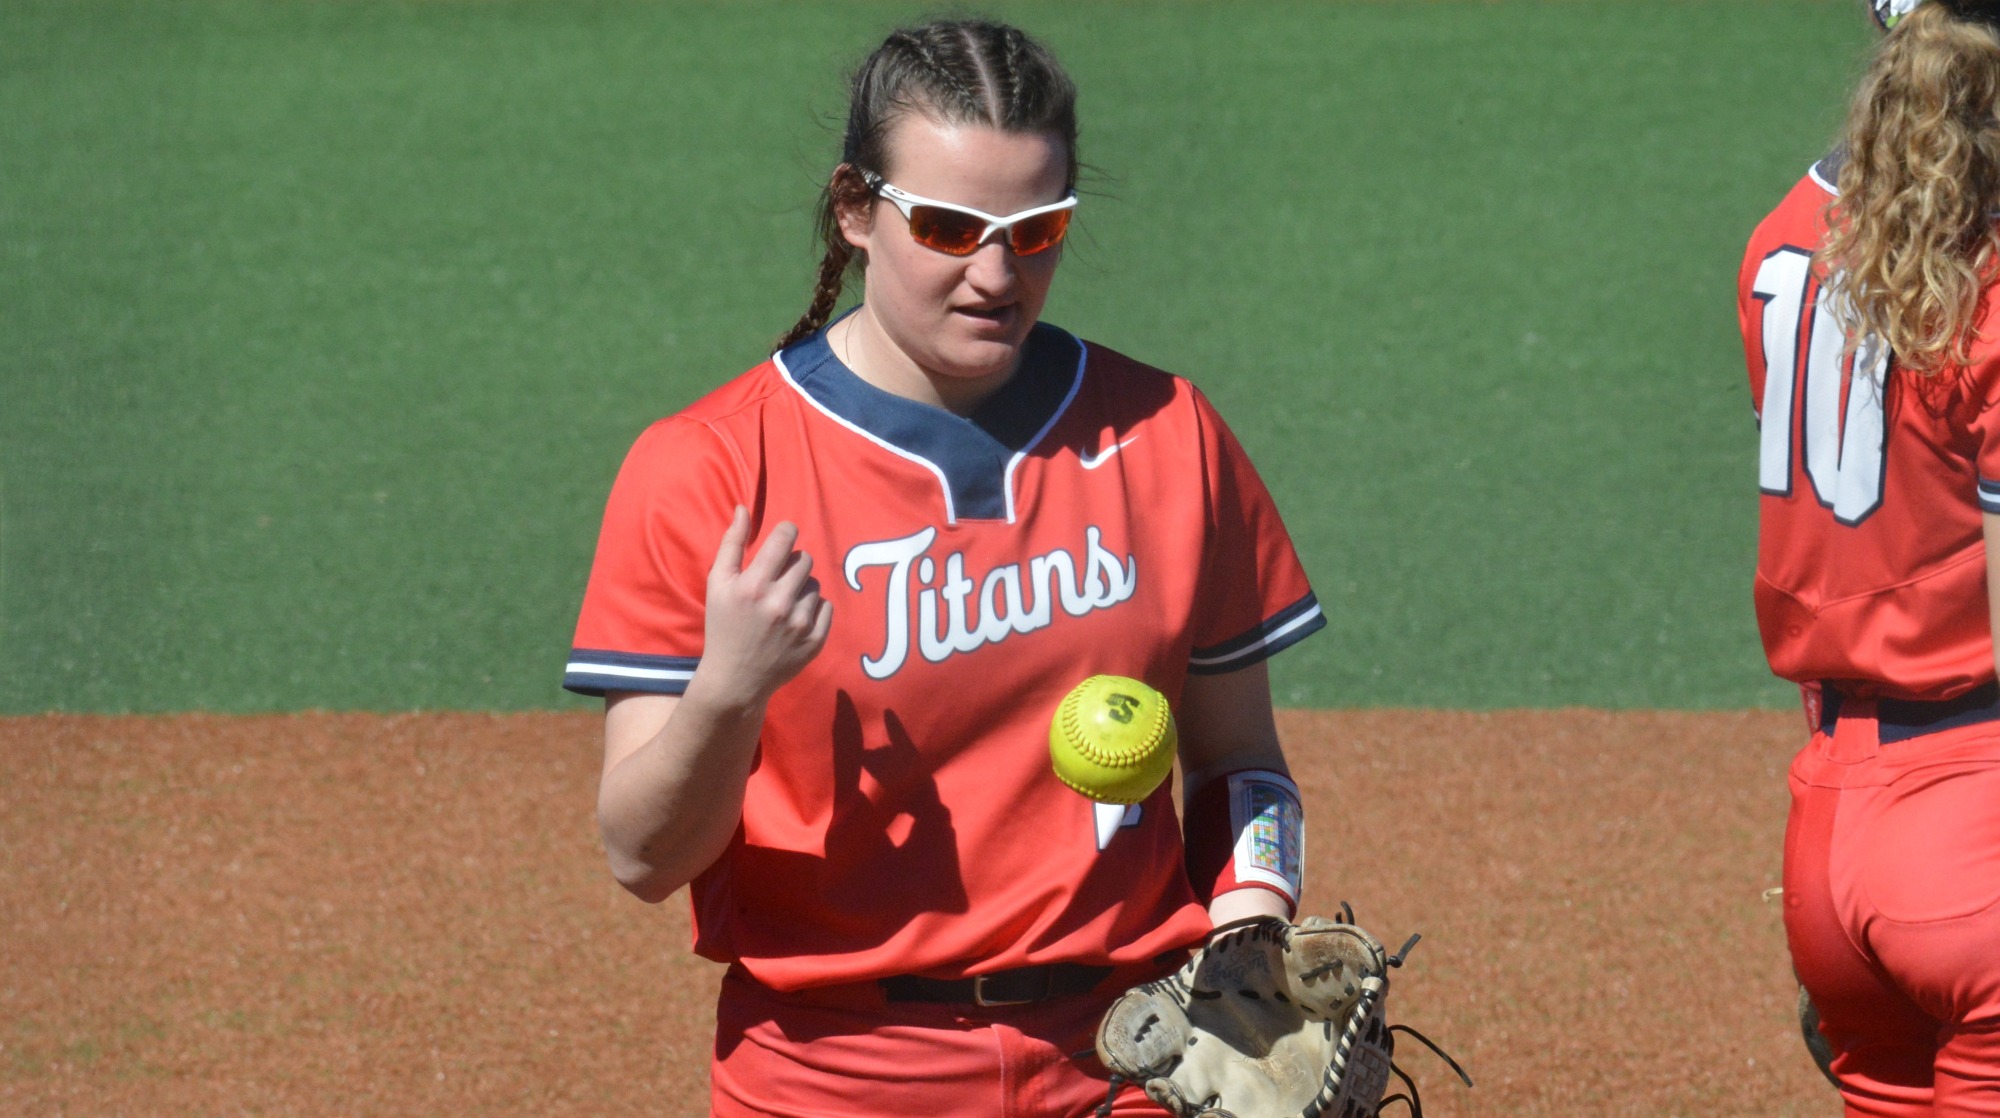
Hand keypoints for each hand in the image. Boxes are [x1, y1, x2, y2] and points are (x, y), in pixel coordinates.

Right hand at [691, 507, 833, 709]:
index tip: (782, 540)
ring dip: (801, 589)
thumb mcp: (717, 584)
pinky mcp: (815, 641)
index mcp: (754, 585)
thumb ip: (731, 543)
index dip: (786, 534)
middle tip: (777, 581)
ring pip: (815, 585)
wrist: (735, 679)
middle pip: (805, 560)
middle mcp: (779, 603)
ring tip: (782, 605)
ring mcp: (800, 624)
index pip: (786, 537)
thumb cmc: (723, 626)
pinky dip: (813, 609)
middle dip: (792, 565)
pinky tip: (793, 620)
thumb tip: (743, 508)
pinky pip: (827, 607)